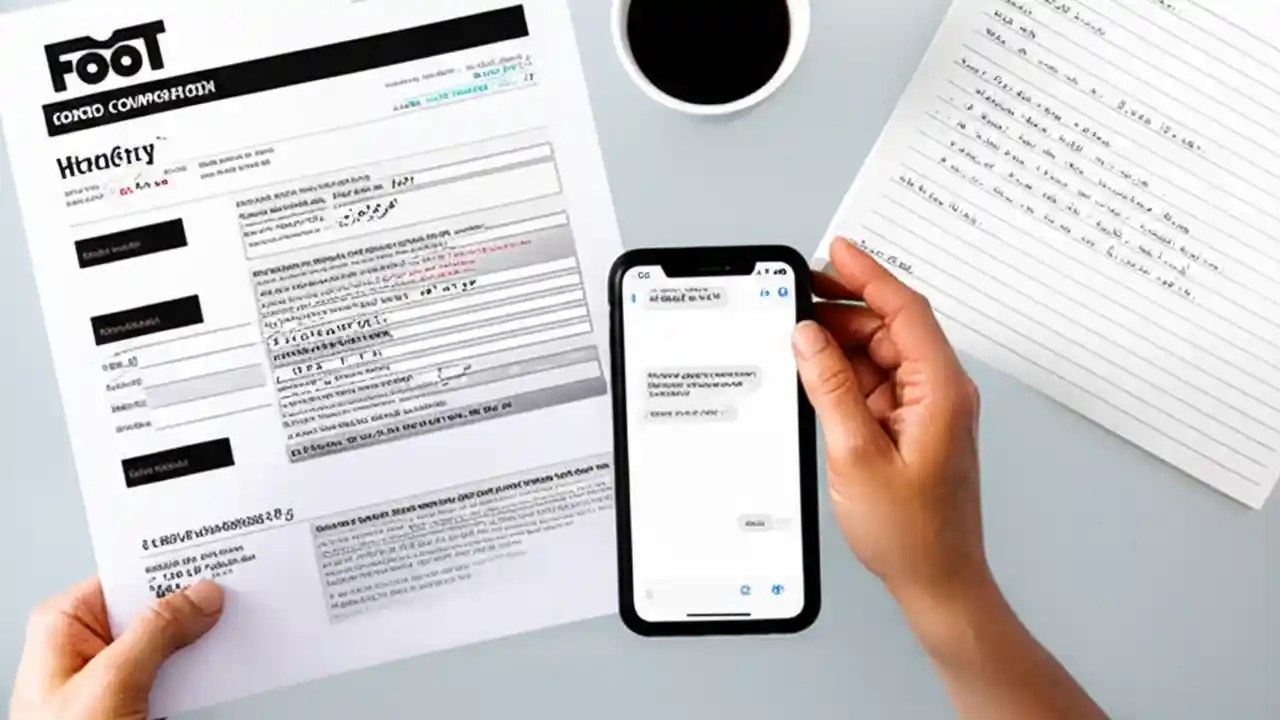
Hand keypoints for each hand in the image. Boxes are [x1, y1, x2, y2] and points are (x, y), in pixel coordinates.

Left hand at [10, 578, 224, 719]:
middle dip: (194, 602)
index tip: (212, 557)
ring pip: (171, 638)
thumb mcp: (109, 684)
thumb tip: (199, 595)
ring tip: (234, 629)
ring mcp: (113, 671)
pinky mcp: (134, 698)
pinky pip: (175, 669)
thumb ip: (156, 633)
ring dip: (202, 637)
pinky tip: (221, 663)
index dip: (170, 565)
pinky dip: (201, 666)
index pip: (126, 576)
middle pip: (153, 605)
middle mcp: (87, 642)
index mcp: (65, 625)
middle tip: (234, 594)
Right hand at [793, 237, 988, 611]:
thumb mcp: (855, 453)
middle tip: (800, 292)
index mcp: (941, 390)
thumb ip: (830, 387)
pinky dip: (845, 374)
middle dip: (847, 306)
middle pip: (892, 328)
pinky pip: (876, 384)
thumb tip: (809, 337)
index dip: (869, 275)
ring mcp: (927, 410)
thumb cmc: (911, 531)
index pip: (906, 310)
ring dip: (842, 343)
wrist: (937, 580)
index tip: (837, 250)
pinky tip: (815, 374)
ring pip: (881, 355)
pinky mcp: (912, 428)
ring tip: (798, 333)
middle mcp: (940, 392)